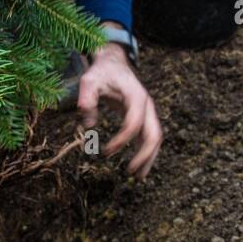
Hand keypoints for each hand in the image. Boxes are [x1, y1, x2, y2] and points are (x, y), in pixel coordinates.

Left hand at [77, 37, 162, 179]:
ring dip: (149, 158)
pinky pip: (149, 137)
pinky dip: (146, 152)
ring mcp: (148, 112)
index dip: (121, 140)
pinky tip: (138, 167)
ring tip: (138, 177)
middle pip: (154, 134)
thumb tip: (88, 125)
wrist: (114, 63)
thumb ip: (87, 99)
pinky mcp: (144, 117)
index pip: (133, 123)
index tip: (105, 151)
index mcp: (136, 96)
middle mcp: (147, 105)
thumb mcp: (89, 80)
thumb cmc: (101, 73)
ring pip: (156, 138)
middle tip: (130, 172)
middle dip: (144, 155)